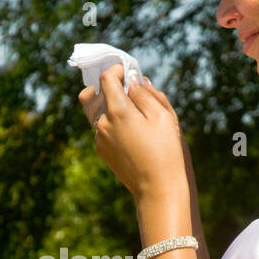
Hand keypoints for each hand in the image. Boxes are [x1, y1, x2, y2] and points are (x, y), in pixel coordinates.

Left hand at [78, 65, 185, 199]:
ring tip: (130, 110)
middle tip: (127, 89)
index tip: (128, 72)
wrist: (157, 188)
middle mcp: (103, 124)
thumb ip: (145, 94)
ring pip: (94, 112)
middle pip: (92, 94)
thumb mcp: (162, 116)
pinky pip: (101, 128)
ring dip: (107, 104)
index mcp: (118, 111)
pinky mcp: (102, 150)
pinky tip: (131, 130)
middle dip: (108, 87)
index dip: (116, 70)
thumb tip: (131, 80)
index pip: (106, 79)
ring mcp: (100, 138)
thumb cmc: (165, 151)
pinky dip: (110, 121)